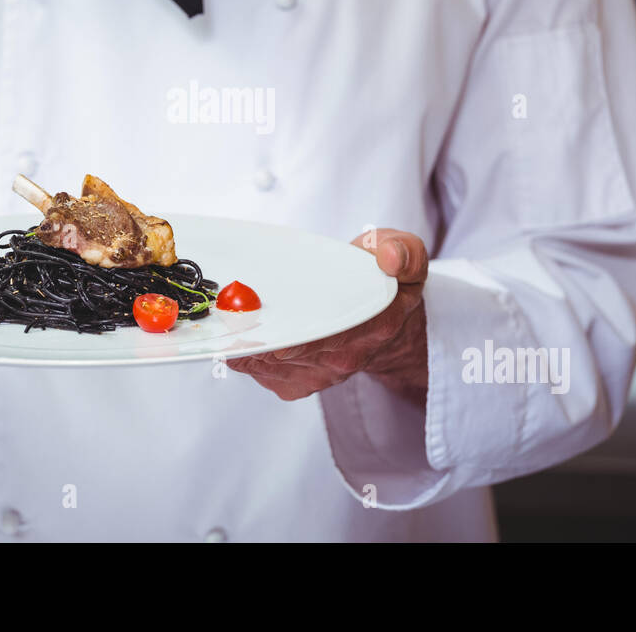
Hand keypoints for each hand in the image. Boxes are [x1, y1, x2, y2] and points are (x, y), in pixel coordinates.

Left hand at [227, 229, 428, 406]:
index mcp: (376, 324)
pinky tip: (239, 332)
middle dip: (254, 334)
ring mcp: (321, 375)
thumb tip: (390, 259)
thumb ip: (404, 252)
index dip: (294, 337)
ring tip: (228, 318)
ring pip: (268, 365)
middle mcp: (347, 356)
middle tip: (228, 314)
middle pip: (289, 353)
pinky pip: (261, 373)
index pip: (330, 338)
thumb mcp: (406, 253)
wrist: (383, 319)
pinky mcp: (298, 384)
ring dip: (243, 343)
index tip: (264, 330)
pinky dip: (244, 354)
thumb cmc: (383, 280)